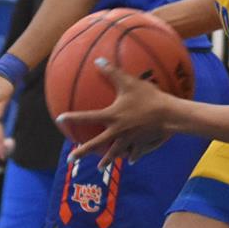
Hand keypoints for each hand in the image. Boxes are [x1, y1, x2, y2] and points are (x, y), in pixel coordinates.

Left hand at [60, 58, 174, 164]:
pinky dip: (132, 156)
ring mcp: (129, 141)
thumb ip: (112, 72)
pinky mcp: (141, 145)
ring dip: (106, 160)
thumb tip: (98, 60)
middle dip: (82, 152)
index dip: (72, 118)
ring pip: (114, 153)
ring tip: (100, 167)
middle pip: (95, 144)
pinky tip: (131, 160)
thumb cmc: (149, 97)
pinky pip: (135, 153)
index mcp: (111, 117)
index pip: (87, 117)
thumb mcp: (129, 82)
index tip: (59, 119)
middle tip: (71, 159)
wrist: (169, 115)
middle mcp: (117, 132)